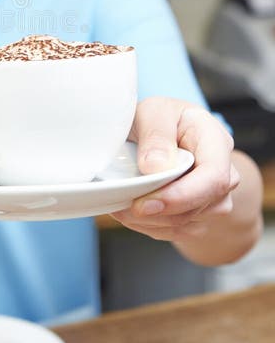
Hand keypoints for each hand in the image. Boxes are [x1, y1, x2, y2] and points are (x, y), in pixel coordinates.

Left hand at [111, 97, 237, 244]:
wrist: (158, 132)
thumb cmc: (159, 118)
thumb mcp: (153, 111)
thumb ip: (156, 135)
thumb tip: (157, 167)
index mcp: (215, 141)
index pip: (214, 177)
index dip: (181, 196)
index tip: (144, 204)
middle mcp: (223, 172)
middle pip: (200, 205)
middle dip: (157, 212)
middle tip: (121, 205)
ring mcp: (214, 197)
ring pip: (186, 223)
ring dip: (149, 220)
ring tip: (120, 203)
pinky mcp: (198, 214)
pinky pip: (176, 231)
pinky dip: (149, 226)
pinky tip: (131, 211)